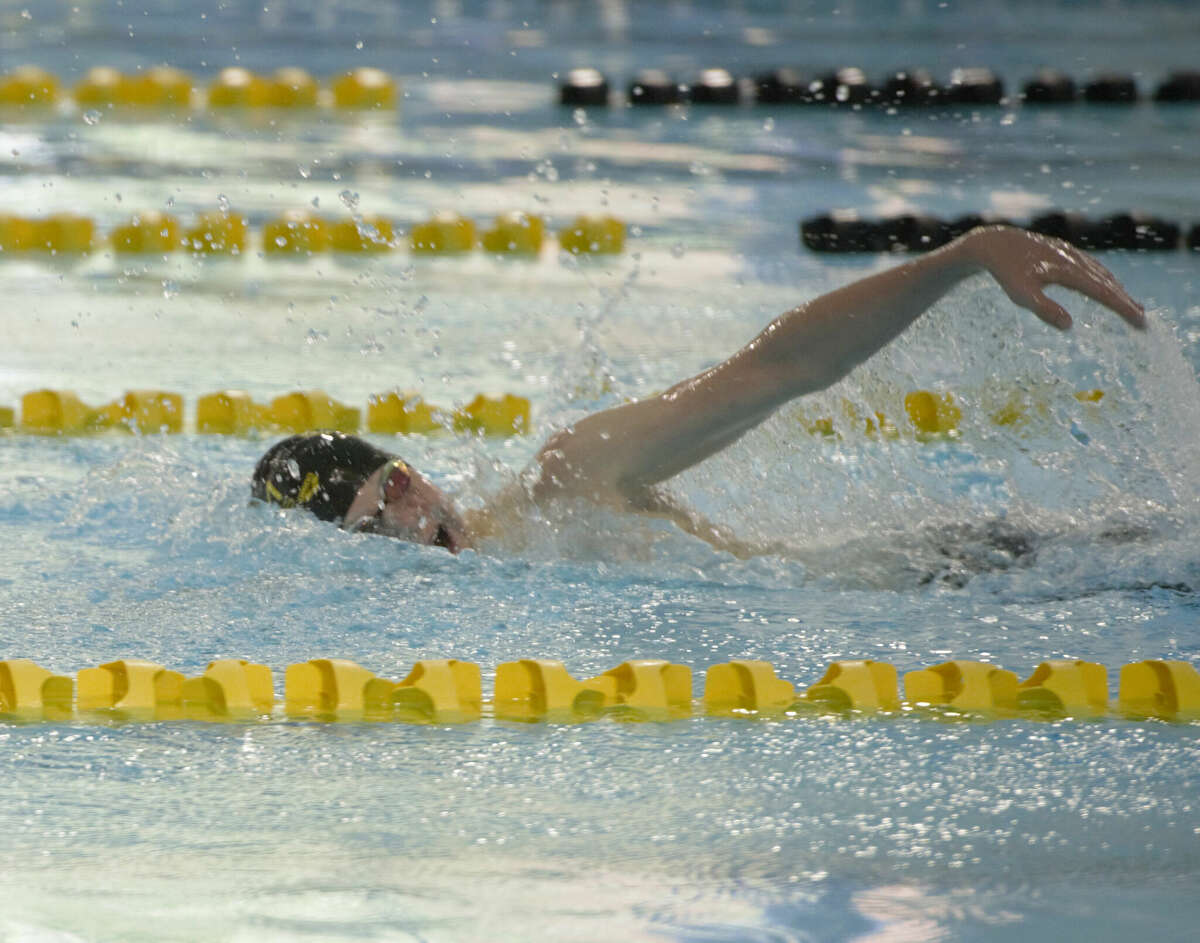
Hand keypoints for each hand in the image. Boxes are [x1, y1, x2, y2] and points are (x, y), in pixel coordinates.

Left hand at [958, 226, 1146, 330]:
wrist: (994, 242)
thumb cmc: (1006, 271)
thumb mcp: (1021, 294)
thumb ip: (1044, 309)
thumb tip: (1070, 325)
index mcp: (1069, 270)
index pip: (1103, 292)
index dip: (1123, 307)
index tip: (1140, 323)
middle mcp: (1075, 259)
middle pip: (1107, 282)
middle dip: (1126, 301)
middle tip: (1143, 320)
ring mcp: (1070, 253)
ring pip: (1101, 273)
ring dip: (1118, 290)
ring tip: (1131, 305)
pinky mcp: (1064, 251)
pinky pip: (1091, 266)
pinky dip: (1104, 278)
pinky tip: (1105, 285)